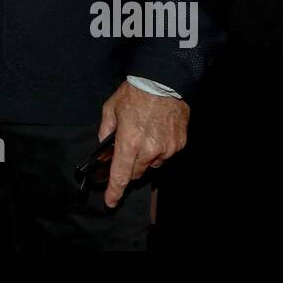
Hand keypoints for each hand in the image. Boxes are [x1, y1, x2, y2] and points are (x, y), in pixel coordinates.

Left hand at [96, 80, 188, 207]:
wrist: (162, 80)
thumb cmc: (135, 93)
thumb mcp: (111, 109)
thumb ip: (105, 131)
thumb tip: (104, 148)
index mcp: (129, 142)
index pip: (120, 175)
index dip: (115, 191)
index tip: (111, 202)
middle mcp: (149, 149)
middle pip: (136, 173)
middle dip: (129, 167)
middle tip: (126, 150)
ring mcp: (166, 148)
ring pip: (152, 165)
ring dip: (145, 157)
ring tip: (144, 134)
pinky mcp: (178, 144)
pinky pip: (166, 155)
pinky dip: (159, 149)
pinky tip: (156, 131)